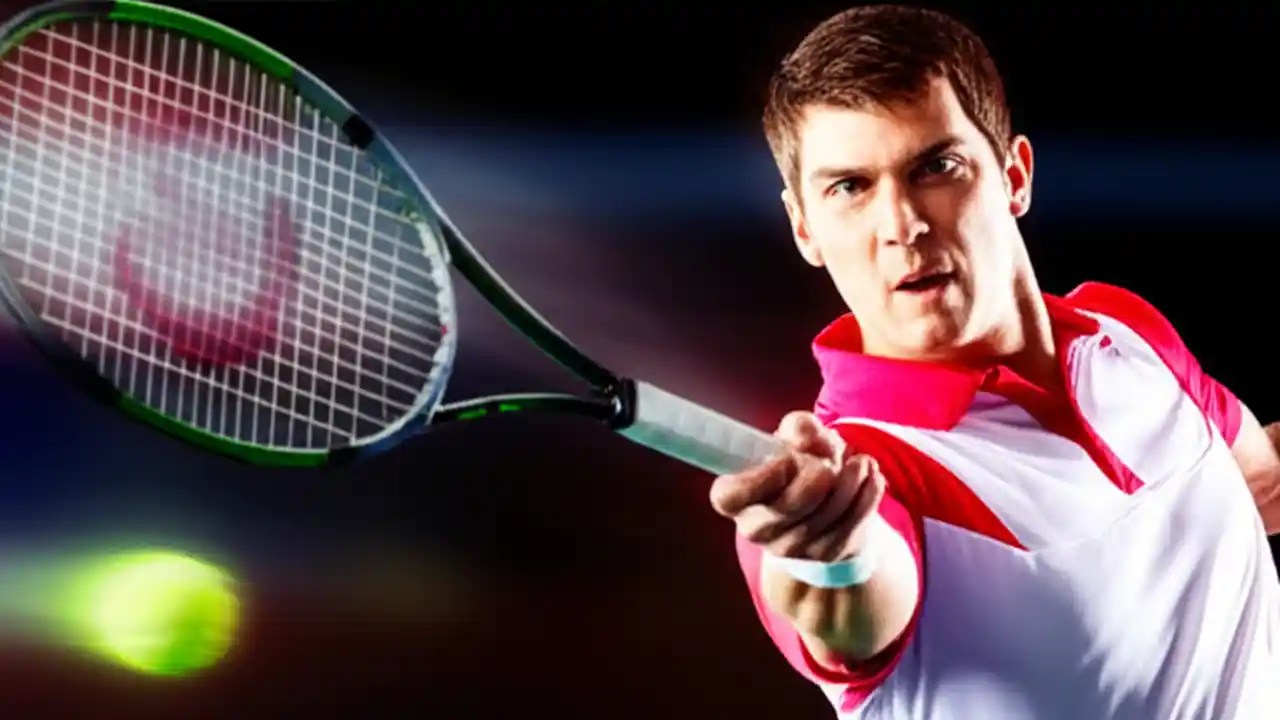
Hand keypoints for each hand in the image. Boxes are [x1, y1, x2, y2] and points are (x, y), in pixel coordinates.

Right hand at [710, 411, 885, 561]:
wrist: (825, 502)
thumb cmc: (800, 465)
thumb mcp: (796, 439)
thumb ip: (798, 428)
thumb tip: (806, 432)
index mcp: (736, 497)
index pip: (729, 497)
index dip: (758, 479)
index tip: (787, 460)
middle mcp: (757, 528)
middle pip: (785, 510)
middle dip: (813, 483)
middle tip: (828, 464)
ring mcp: (791, 547)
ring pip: (823, 518)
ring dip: (848, 484)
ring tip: (861, 462)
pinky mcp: (825, 554)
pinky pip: (850, 527)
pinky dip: (866, 498)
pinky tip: (872, 478)